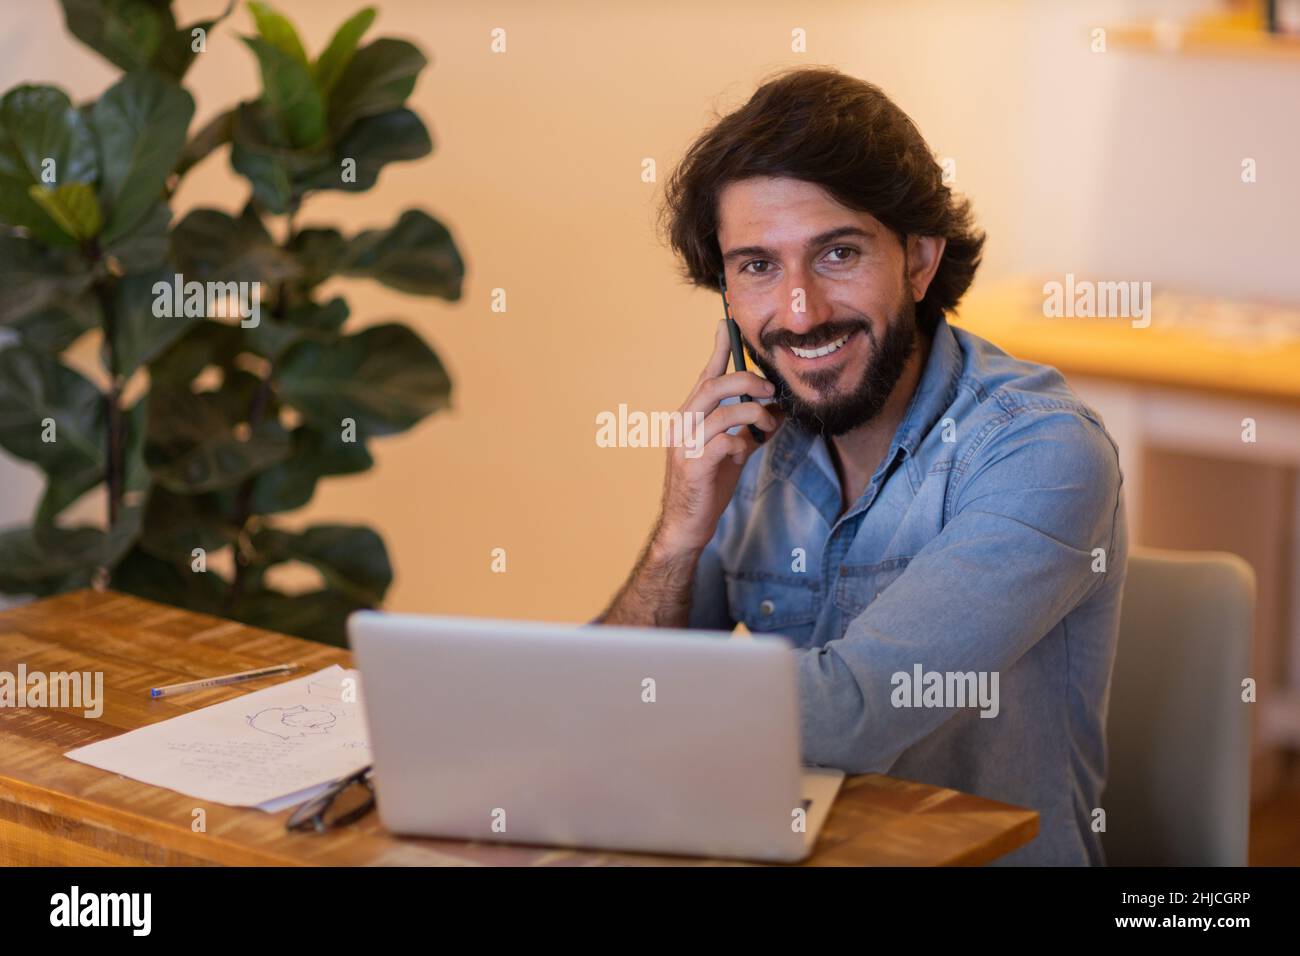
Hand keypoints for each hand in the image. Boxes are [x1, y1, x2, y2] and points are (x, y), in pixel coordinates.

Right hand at [653, 320, 783, 554]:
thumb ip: (747, 429)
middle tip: (769, 390)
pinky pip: (723, 441)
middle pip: (714, 385)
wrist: (686, 525)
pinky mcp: (693, 466)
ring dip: (752, 414)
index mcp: (688, 416)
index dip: (717, 350)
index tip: (727, 324)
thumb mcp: (731, 451)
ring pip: (721, 411)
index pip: (705, 376)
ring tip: (765, 423)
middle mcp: (681, 424)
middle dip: (747, 381)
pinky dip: (741, 443)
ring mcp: (684, 444)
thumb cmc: (707, 486)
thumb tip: (775, 412)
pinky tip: (743, 453)